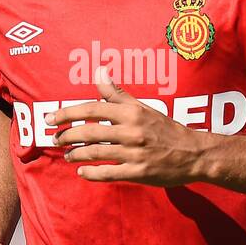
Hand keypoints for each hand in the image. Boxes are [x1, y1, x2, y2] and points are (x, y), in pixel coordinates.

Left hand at [49, 68, 211, 185]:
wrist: (194, 154)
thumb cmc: (166, 129)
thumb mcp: (143, 108)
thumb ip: (118, 94)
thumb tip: (100, 71)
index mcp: (132, 112)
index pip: (92, 109)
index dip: (68, 113)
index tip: (51, 118)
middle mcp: (132, 131)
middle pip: (89, 131)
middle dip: (67, 136)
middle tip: (55, 139)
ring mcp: (135, 153)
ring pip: (96, 153)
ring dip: (76, 155)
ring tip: (67, 156)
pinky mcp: (139, 172)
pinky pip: (109, 173)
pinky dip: (92, 173)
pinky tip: (82, 172)